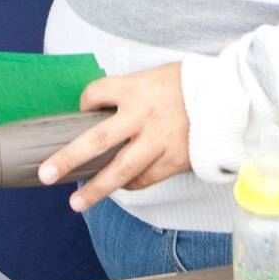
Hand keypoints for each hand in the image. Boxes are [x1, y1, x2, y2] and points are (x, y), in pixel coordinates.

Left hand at [37, 62, 189, 210]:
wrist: (231, 96)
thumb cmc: (192, 84)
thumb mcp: (156, 76)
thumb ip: (131, 92)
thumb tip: (104, 109)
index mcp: (137, 88)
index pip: (96, 93)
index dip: (86, 101)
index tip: (84, 108)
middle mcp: (143, 115)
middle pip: (97, 139)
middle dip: (69, 157)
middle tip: (47, 173)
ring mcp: (159, 140)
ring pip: (121, 170)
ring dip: (97, 188)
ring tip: (77, 203)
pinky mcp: (174, 159)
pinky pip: (145, 178)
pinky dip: (130, 185)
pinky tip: (120, 187)